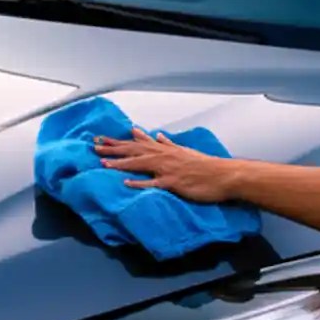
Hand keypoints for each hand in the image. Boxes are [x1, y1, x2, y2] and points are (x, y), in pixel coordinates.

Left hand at [94, 128, 239, 202]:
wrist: (224, 175)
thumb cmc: (205, 165)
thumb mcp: (185, 150)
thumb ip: (169, 144)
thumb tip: (158, 135)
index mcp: (165, 149)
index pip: (137, 143)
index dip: (119, 141)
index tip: (102, 138)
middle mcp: (164, 156)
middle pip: (134, 151)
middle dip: (113, 149)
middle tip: (94, 146)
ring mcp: (168, 169)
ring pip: (140, 164)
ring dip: (121, 163)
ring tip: (103, 163)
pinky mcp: (173, 182)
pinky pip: (154, 183)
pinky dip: (140, 183)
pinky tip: (126, 183)